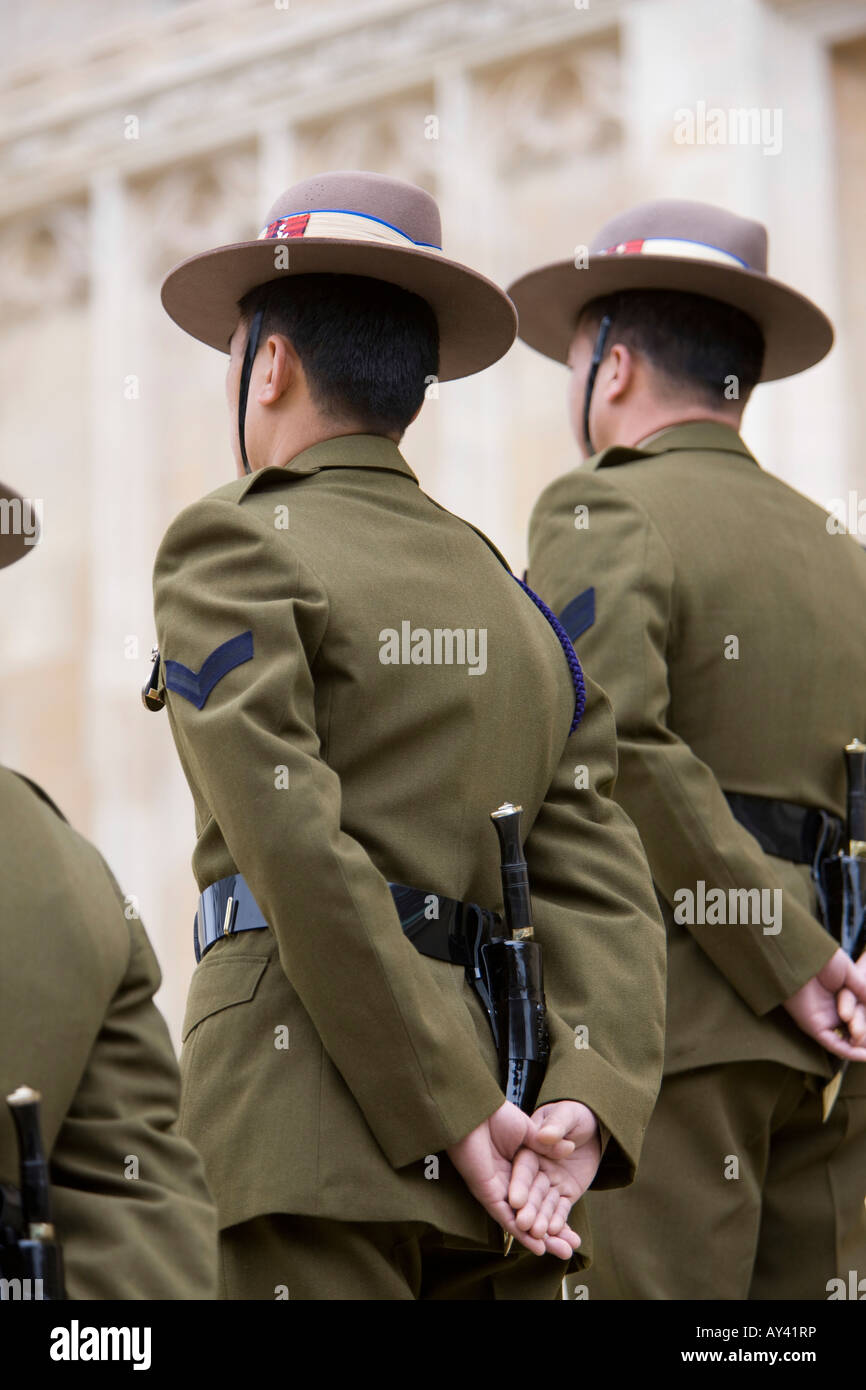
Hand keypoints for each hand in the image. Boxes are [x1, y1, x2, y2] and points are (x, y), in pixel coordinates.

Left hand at [446, 1101, 581, 1259]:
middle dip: (553, 1234)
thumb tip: (570, 1150)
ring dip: (541, 1239)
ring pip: (521, 1221)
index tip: (575, 1231)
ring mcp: (497, 1190)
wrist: (473, 1109)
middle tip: (573, 1250)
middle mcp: (509, 1183)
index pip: (542, 1198)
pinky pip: (505, 1217)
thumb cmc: (496, 1115)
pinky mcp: (486, 1192)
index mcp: (519, 1169)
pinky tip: (537, 1245)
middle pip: (534, 1214)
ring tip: (563, 1253)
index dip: (558, 1215)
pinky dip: (521, 1233)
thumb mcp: (528, 1130)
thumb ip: (547, 1146)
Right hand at [508, 1101, 600, 1245]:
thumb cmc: (574, 1112)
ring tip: (545, 1241)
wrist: (592, 1122)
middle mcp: (535, 1170)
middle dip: (529, 1212)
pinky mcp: (565, 1191)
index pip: (522, 1171)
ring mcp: (549, 1182)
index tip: (517, 1203)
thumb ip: (557, 1125)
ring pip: (544, 1206)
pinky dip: (560, 1221)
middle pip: (530, 1194)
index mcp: (527, 1150)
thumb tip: (547, 1135)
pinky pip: (561, 1208)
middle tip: (528, 1229)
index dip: (519, 1186)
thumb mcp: (567, 1114)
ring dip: (544, 1223)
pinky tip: (560, 1235)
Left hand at [783, 948, 865, 1059]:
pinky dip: (850, 1052)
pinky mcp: (813, 1027)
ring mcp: (824, 1019)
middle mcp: (834, 1008)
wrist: (798, 958)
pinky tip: (865, 1055)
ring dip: (858, 1038)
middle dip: (859, 1023)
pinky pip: (834, 1045)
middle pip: (857, 1025)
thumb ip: (863, 990)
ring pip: (849, 1037)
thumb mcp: (849, 973)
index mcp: (842, 993)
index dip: (864, 1013)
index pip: (862, 1010)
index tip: (863, 1006)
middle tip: (847, 1015)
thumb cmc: (821, 959)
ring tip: (856, 1031)